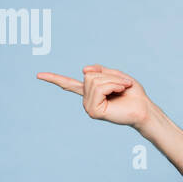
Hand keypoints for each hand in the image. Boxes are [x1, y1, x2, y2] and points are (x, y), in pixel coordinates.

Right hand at [36, 64, 152, 127]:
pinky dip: (112, 86)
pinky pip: (99, 88)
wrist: (144, 108)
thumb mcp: (117, 76)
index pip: (69, 85)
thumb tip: (83, 70)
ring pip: (94, 81)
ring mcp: (89, 106)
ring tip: (122, 89)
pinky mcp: (94, 111)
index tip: (39, 75)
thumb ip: (100, 70)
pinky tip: (119, 93)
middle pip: (89, 75)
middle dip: (109, 76)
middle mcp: (87, 100)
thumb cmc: (133, 94)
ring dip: (113, 81)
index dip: (54, 79)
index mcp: (91, 92)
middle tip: (123, 85)